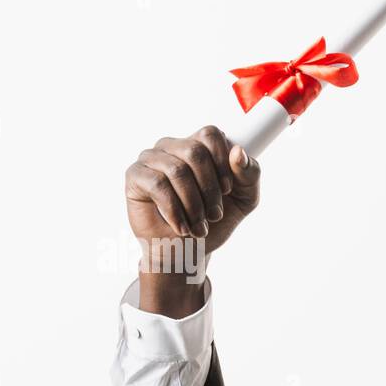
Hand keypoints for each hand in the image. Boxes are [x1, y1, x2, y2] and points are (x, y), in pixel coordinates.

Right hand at [125, 125, 260, 257]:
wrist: (188, 251)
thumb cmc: (214, 221)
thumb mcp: (244, 199)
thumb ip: (250, 174)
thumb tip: (238, 152)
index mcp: (199, 146)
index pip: (210, 134)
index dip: (223, 163)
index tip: (227, 190)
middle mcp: (173, 147)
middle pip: (195, 152)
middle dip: (210, 190)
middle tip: (214, 215)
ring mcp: (151, 159)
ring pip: (177, 170)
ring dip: (194, 205)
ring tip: (199, 227)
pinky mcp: (135, 175)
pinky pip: (158, 184)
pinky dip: (175, 211)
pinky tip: (182, 228)